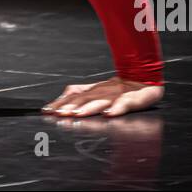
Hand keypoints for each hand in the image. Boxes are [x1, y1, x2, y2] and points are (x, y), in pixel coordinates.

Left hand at [42, 78, 162, 117]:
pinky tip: (109, 114)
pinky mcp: (132, 98)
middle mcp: (102, 91)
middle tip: (59, 114)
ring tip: (78, 114)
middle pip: (84, 99)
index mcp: (93, 90)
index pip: (73, 96)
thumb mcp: (96, 89)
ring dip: (88, 108)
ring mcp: (117, 95)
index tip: (47, 110)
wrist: (144, 77)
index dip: (60, 102)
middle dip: (71, 107)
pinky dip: (116, 108)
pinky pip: (124, 103)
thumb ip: (79, 93)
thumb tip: (59, 99)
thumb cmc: (118, 87)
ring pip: (101, 101)